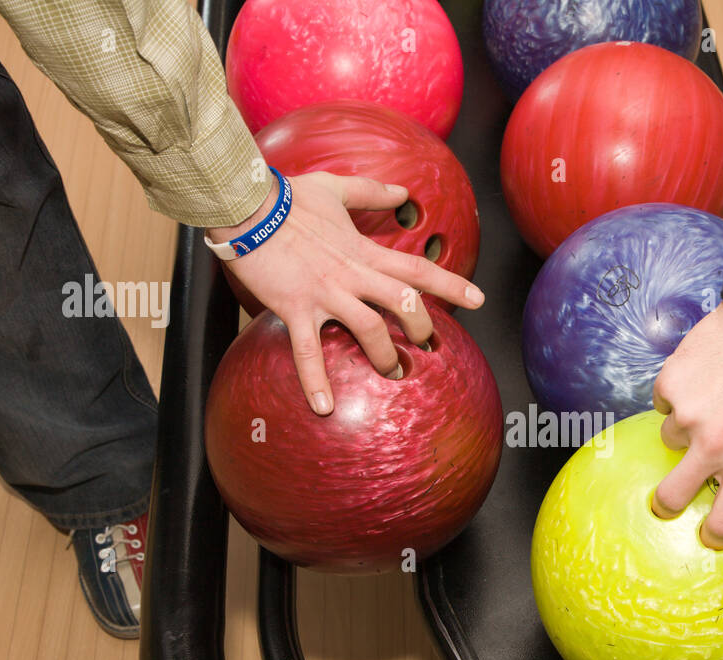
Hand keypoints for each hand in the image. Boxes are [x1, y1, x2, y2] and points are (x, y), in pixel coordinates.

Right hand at [211, 171, 484, 414]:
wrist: (244, 205)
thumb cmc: (286, 197)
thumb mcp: (335, 187)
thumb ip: (371, 191)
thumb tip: (401, 192)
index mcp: (363, 251)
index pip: (417, 268)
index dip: (451, 285)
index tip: (478, 300)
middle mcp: (352, 274)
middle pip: (403, 302)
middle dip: (422, 328)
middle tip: (429, 348)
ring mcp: (325, 292)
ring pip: (369, 329)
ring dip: (384, 356)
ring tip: (392, 374)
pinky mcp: (295, 306)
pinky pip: (308, 350)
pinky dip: (316, 381)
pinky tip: (324, 407)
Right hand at [652, 304, 722, 549]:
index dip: (715, 534)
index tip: (710, 537)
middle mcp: (714, 444)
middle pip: (672, 496)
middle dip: (666, 505)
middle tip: (665, 504)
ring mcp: (687, 414)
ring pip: (670, 437)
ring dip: (684, 427)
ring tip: (709, 399)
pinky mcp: (670, 384)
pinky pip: (664, 400)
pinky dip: (677, 393)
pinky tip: (700, 375)